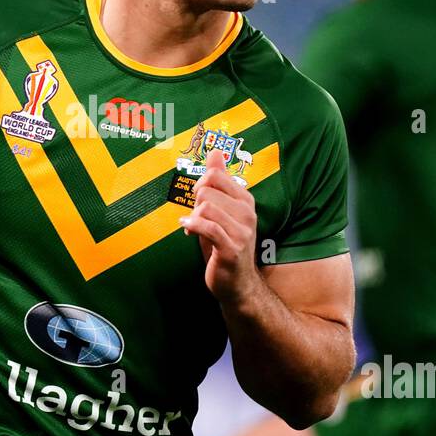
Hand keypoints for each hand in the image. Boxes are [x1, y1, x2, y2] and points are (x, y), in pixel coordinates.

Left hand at [179, 148, 262, 303]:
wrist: (237, 283)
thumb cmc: (225, 244)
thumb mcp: (222, 209)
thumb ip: (219, 180)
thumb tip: (215, 151)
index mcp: (245, 200)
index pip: (216, 175)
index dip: (199, 184)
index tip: (197, 198)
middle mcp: (247, 213)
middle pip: (207, 191)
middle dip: (194, 204)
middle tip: (195, 217)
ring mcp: (242, 231)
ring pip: (205, 208)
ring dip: (192, 218)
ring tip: (192, 229)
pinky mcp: (232, 249)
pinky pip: (207, 227)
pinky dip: (192, 227)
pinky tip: (188, 231)